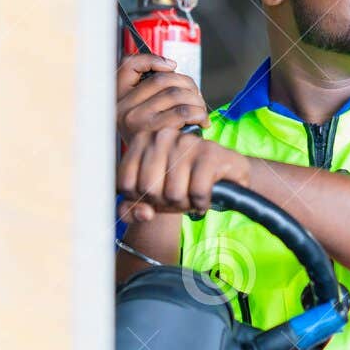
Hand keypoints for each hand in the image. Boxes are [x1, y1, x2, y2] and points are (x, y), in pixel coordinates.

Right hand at [117, 52, 208, 138]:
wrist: (152, 174)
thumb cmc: (155, 139)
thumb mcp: (140, 111)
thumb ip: (147, 85)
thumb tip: (171, 65)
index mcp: (116, 97)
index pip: (129, 65)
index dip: (154, 59)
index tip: (172, 65)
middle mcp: (122, 108)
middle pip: (164, 79)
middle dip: (188, 84)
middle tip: (196, 97)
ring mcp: (135, 120)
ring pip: (177, 93)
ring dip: (197, 100)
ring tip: (201, 111)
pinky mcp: (153, 133)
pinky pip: (183, 112)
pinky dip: (200, 113)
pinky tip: (203, 121)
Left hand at [118, 129, 251, 221]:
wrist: (225, 175)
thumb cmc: (184, 183)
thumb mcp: (151, 199)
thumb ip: (131, 210)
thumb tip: (143, 213)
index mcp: (141, 140)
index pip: (125, 183)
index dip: (140, 199)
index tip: (155, 194)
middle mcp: (162, 135)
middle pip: (149, 189)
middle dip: (164, 202)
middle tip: (177, 197)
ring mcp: (187, 142)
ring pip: (173, 192)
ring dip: (184, 204)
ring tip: (191, 196)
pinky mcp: (210, 152)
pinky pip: (197, 191)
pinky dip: (201, 203)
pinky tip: (204, 199)